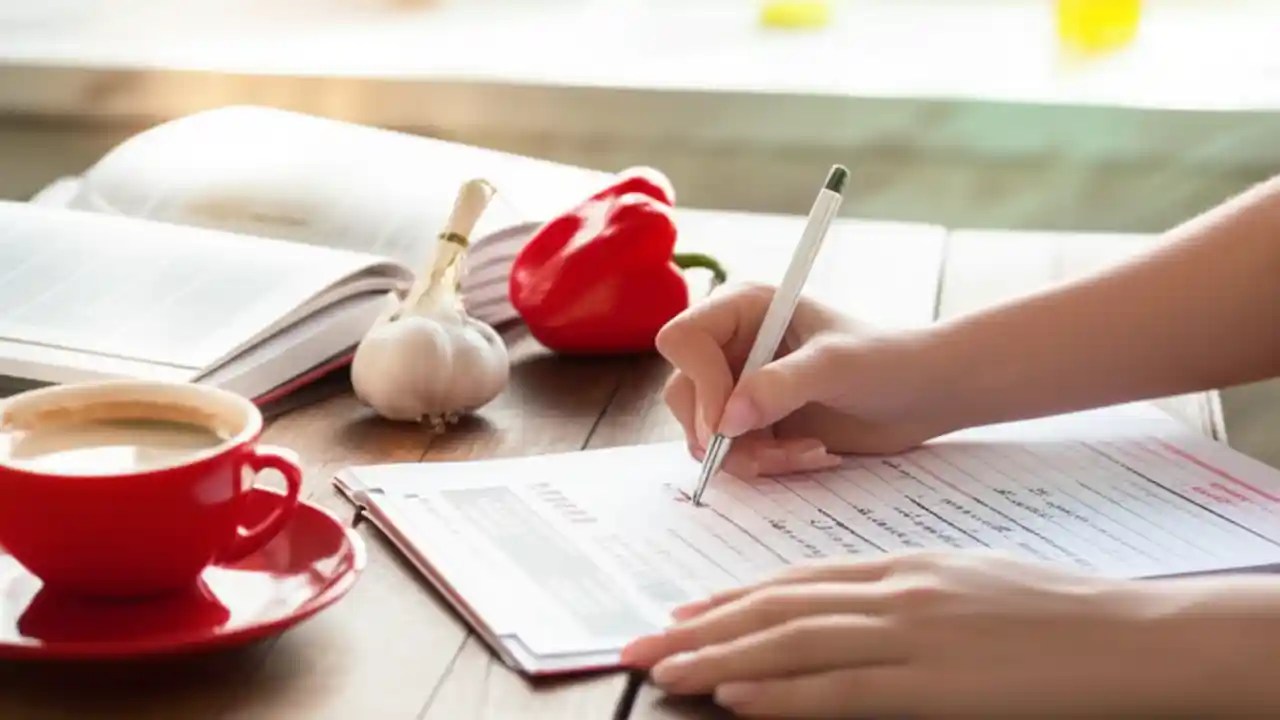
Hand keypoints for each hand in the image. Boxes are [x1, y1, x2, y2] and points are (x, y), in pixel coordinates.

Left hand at [621, 550, 1259, 718]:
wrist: (1128, 636)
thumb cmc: (1057, 611)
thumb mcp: (973, 578)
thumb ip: (909, 587)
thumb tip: (858, 605)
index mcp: (903, 564)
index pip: (797, 580)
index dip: (734, 597)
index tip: (687, 611)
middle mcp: (892, 592)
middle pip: (775, 607)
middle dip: (700, 627)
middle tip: (642, 642)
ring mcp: (909, 636)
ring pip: (790, 644)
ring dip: (718, 659)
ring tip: (665, 669)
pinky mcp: (932, 686)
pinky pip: (838, 689)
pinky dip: (780, 693)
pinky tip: (736, 698)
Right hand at [656, 283, 945, 477]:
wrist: (924, 394)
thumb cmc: (887, 360)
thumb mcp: (835, 367)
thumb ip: (779, 388)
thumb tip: (725, 422)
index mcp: (744, 308)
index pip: (684, 340)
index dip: (700, 383)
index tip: (731, 422)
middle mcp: (733, 345)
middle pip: (684, 394)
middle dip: (723, 434)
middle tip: (771, 454)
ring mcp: (740, 386)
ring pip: (704, 434)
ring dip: (751, 457)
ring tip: (808, 452)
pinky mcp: (755, 423)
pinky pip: (732, 455)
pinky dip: (767, 465)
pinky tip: (813, 455)